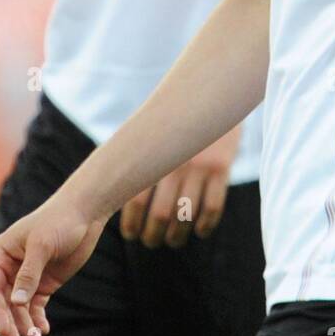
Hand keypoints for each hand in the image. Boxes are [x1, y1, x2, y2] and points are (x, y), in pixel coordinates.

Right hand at [0, 199, 105, 335]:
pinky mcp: (45, 282)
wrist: (85, 213)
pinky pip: (36, 305)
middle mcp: (10, 267)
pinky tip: (43, 329)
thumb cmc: (59, 221)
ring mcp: (28, 276)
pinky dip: (38, 318)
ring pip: (20, 307)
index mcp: (1, 254)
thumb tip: (16, 303)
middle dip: (10, 323)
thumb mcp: (42, 246)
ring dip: (25, 324)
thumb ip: (29, 274)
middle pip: (5, 302)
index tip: (5, 331)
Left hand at [119, 125, 240, 248]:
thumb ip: (140, 158)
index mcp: (153, 155)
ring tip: (173, 240)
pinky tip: (200, 230)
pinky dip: (205, 226)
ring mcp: (200, 166)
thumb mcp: (155, 131)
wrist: (213, 93)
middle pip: (160, 214)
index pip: (135, 200)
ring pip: (186, 215)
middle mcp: (174, 162)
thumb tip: (112, 191)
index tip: (132, 234)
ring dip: (177, 236)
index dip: (131, 224)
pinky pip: (213, 207)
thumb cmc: (177, 119)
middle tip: (152, 241)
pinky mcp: (222, 167)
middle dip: (153, 235)